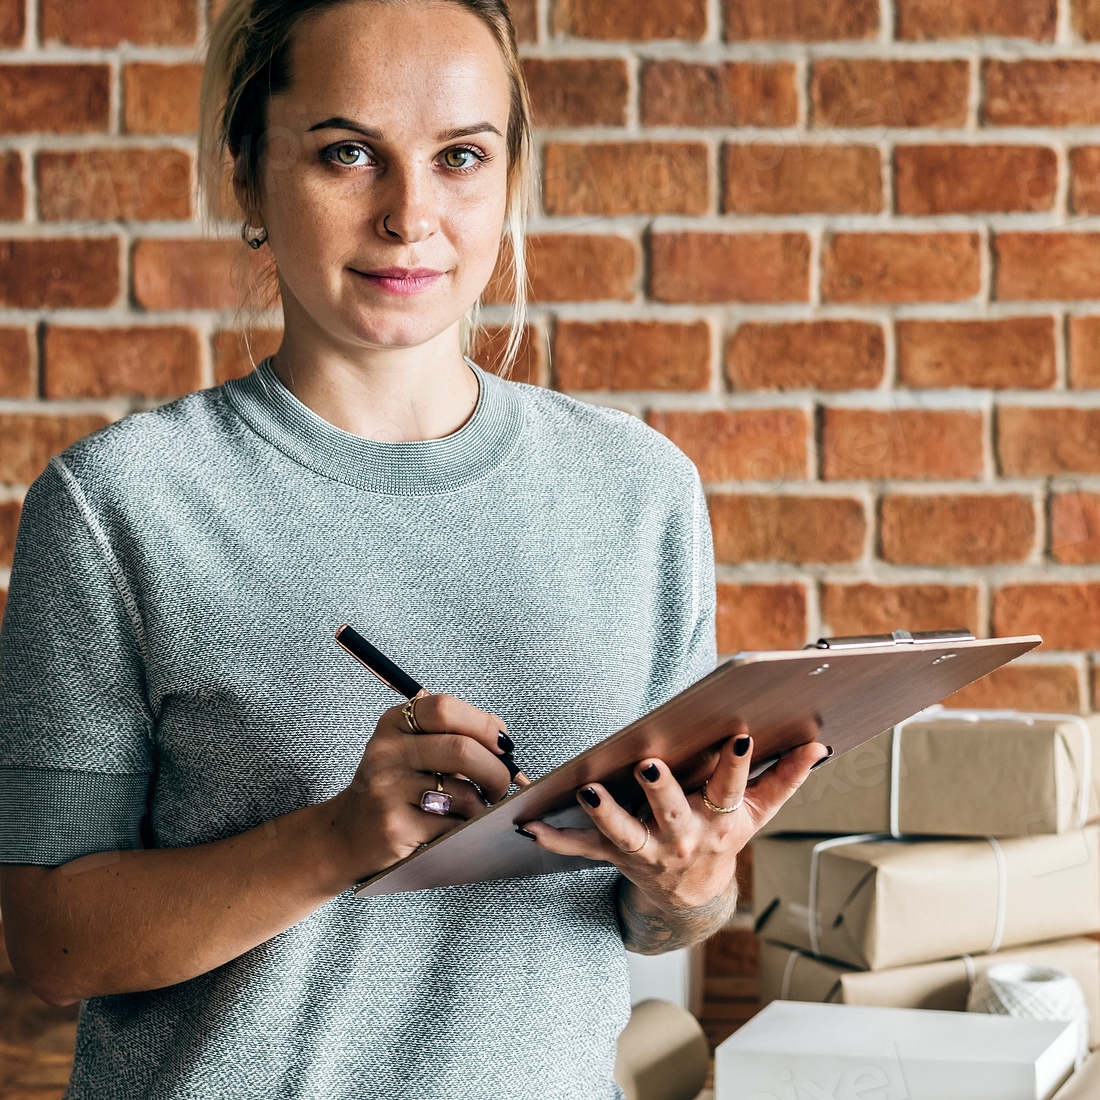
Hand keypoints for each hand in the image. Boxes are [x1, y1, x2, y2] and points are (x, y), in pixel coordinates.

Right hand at [327, 693, 518, 883]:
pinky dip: (465, 828)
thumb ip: (453, 736)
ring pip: (463, 793)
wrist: (346, 835)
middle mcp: (386, 752)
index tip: (503, 745)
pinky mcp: (395, 826)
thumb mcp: (411, 749)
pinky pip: (452, 824)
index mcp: (394, 724)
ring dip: (482, 806)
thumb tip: (504, 744)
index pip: (445, 709)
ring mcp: (387, 789)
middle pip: (461, 749)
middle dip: (496, 771)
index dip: (484, 725)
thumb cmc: (393, 788)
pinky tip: (452, 827)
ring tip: (474, 809)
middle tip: (501, 785)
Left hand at [519, 725, 827, 912]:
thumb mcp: (757, 815)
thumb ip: (785, 780)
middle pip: (673, 812)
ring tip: (587, 790)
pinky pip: (583, 850)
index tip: (738, 737)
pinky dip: (556, 840)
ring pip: (625, 834)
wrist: (691, 897)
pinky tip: (530, 827)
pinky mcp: (616, 858)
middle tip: (650, 765)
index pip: (730, 789)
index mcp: (719, 821)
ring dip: (606, 813)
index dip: (736, 766)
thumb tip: (819, 745)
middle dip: (662, 790)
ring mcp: (648, 851)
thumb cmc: (722, 837)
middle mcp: (683, 838)